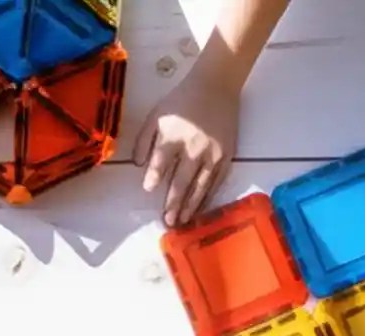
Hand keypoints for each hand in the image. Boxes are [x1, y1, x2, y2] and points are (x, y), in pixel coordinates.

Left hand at [133, 70, 239, 226]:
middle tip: (167, 222)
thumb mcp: (156, 115)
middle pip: (182, 180)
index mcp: (174, 135)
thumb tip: (138, 165)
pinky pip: (217, 181)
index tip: (149, 188)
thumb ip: (144, 140)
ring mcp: (213, 153)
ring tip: (182, 222)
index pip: (162, 161)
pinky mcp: (227, 156)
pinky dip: (208, 197)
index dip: (155, 176)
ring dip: (191, 206)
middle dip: (173, 203)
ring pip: (201, 186)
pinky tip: (200, 208)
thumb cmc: (181, 102)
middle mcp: (195, 147)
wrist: (216, 85)